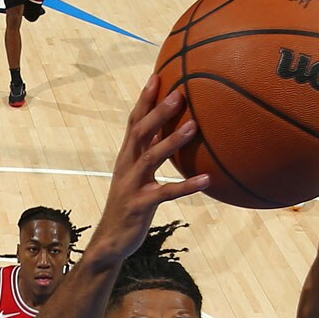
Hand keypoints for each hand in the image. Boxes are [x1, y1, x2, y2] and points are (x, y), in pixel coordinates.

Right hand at [88, 79, 211, 260]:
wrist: (110, 241)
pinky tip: (207, 180)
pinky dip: (186, 186)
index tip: (157, 76)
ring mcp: (132, 185)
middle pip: (140, 132)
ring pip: (151, 158)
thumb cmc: (129, 206)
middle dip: (158, 111)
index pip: (134, 122)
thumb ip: (149, 154)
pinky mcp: (140, 205)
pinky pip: (166, 193)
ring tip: (194, 126)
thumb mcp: (137, 177)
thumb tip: (169, 133)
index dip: (144, 99)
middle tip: (179, 93)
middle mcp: (126, 167)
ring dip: (172, 141)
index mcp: (126, 157)